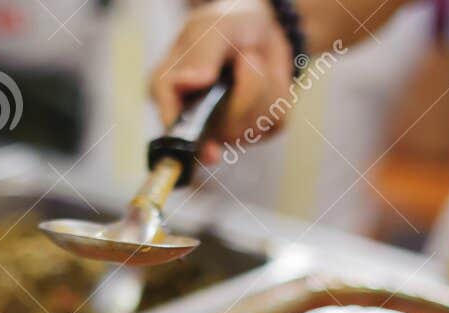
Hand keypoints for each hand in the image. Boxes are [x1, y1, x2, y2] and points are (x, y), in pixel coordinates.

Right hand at [150, 0, 296, 165]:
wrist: (263, 25)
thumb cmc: (227, 23)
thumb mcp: (211, 27)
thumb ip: (199, 54)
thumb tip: (189, 81)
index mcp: (170, 92)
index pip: (173, 128)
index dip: (190, 142)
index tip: (210, 153)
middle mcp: (194, 118)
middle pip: (224, 129)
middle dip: (246, 89)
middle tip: (246, 57)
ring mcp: (225, 130)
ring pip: (253, 125)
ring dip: (264, 85)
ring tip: (253, 61)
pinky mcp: (255, 131)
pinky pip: (275, 123)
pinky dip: (278, 94)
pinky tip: (266, 77)